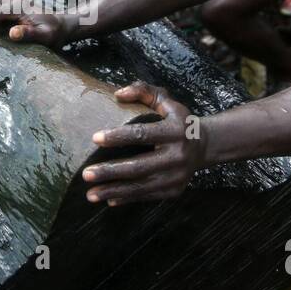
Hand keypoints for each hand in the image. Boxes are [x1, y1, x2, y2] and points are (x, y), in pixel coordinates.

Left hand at [83, 83, 205, 205]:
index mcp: (175, 131)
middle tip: (86, 174)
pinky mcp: (174, 190)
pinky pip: (147, 196)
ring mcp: (176, 176)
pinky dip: (127, 198)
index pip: (142, 134)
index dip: (118, 136)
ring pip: (141, 186)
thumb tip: (118, 94)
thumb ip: (144, 91)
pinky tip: (108, 198)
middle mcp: (178, 155)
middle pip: (139, 166)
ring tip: (90, 194)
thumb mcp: (166, 102)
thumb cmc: (178, 121)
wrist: (205, 146)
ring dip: (113, 190)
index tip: (95, 138)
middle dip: (110, 171)